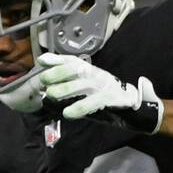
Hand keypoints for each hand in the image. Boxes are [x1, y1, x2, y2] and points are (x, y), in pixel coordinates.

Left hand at [36, 52, 163, 133]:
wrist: (131, 103)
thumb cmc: (102, 94)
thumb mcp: (85, 84)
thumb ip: (68, 79)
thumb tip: (47, 70)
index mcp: (89, 70)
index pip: (72, 61)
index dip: (57, 60)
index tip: (42, 61)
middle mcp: (96, 74)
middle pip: (77, 68)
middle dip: (59, 72)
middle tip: (43, 79)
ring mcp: (103, 85)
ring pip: (83, 84)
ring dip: (66, 89)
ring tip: (51, 94)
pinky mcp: (109, 98)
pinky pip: (93, 102)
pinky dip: (79, 107)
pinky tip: (67, 113)